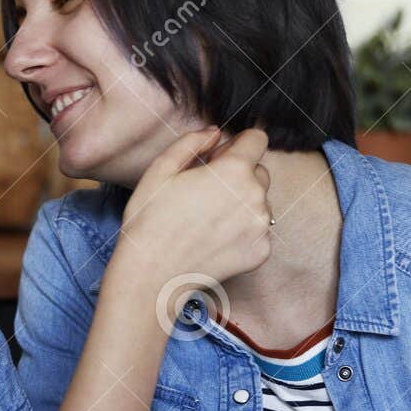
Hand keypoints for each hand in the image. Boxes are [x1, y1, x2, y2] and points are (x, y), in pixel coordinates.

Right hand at [117, 127, 272, 290]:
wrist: (152, 276)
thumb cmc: (150, 222)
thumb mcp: (160, 170)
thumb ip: (191, 142)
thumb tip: (214, 134)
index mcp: (234, 170)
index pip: (258, 139)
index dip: (236, 145)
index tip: (218, 159)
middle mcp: (256, 196)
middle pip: (260, 172)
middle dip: (239, 176)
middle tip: (207, 194)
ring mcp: (261, 227)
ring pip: (260, 202)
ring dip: (242, 205)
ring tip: (208, 221)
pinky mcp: (260, 253)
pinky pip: (258, 231)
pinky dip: (242, 233)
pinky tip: (215, 240)